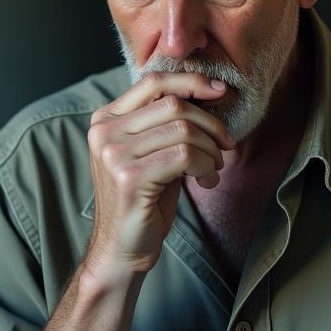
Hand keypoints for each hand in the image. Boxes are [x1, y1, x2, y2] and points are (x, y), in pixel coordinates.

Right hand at [84, 72, 235, 279]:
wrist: (122, 249)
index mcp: (106, 118)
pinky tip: (206, 181)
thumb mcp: (152, 152)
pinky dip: (206, 166)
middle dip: (210, 123)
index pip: (154, 82)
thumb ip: (167, 123)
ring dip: (210, 150)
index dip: (191, 81)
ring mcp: (114, 154)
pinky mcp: (130, 177)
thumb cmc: (143, 200)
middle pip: (173, 105)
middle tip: (225, 145)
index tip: (221, 91)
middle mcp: (105, 131)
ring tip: (213, 168)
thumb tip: (210, 91)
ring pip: (183, 130)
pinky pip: (185, 156)